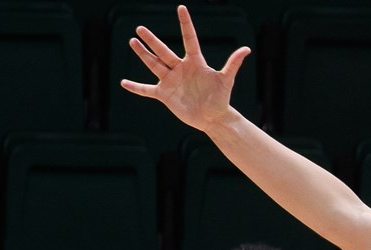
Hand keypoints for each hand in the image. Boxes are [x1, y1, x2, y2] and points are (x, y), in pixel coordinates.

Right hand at [120, 5, 250, 131]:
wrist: (213, 117)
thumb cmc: (221, 98)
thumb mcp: (226, 80)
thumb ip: (233, 64)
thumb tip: (246, 49)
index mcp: (195, 62)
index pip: (189, 39)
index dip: (185, 24)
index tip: (181, 7)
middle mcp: (180, 68)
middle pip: (163, 51)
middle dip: (152, 41)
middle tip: (140, 28)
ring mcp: (171, 80)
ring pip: (154, 64)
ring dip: (143, 54)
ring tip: (132, 41)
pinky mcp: (164, 94)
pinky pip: (146, 90)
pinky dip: (135, 87)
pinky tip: (123, 82)